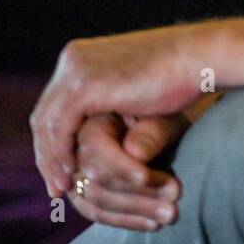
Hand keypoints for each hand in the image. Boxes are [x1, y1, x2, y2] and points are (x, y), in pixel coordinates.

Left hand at [31, 25, 206, 197]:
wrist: (198, 57)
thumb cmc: (178, 76)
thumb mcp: (133, 92)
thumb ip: (110, 108)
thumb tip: (96, 140)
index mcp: (81, 56)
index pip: (53, 104)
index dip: (52, 140)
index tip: (62, 171)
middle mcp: (72, 59)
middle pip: (44, 114)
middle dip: (47, 154)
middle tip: (56, 187)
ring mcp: (76, 70)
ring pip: (46, 122)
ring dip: (52, 159)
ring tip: (65, 187)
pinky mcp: (86, 85)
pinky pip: (61, 127)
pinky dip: (63, 152)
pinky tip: (76, 171)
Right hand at [67, 112, 190, 230]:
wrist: (156, 125)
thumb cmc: (160, 116)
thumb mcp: (162, 116)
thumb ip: (150, 132)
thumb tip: (135, 153)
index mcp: (88, 121)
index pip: (95, 150)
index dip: (122, 168)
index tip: (151, 179)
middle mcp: (73, 149)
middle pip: (94, 181)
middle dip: (136, 194)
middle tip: (174, 197)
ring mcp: (74, 174)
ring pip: (95, 201)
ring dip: (134, 211)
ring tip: (169, 214)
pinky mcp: (81, 192)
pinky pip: (95, 212)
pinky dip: (124, 220)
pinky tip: (152, 224)